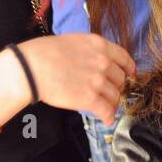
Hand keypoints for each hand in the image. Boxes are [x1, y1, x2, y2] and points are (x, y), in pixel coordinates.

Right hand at [0, 33, 135, 125]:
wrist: (31, 67)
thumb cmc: (44, 52)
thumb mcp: (73, 41)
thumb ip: (89, 51)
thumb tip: (93, 61)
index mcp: (99, 45)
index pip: (123, 57)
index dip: (128, 67)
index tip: (130, 73)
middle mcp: (103, 62)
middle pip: (120, 78)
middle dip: (117, 86)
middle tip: (111, 92)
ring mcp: (98, 81)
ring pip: (115, 95)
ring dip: (113, 103)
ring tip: (108, 107)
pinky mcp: (90, 99)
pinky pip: (106, 110)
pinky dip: (108, 117)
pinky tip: (107, 120)